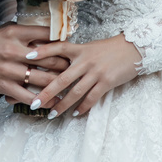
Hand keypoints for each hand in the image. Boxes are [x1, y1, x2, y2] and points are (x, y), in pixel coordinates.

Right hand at [0, 24, 69, 107]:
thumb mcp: (6, 30)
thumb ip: (27, 32)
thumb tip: (50, 35)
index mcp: (16, 32)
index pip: (47, 35)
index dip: (63, 41)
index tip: (73, 47)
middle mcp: (15, 50)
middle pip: (50, 58)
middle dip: (66, 65)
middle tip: (77, 69)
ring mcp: (10, 69)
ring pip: (44, 79)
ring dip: (59, 85)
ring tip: (71, 87)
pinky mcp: (5, 86)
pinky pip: (29, 96)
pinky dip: (43, 101)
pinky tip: (52, 104)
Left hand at [24, 34, 142, 117]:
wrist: (134, 48)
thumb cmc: (109, 48)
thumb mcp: (90, 47)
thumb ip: (75, 54)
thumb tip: (56, 62)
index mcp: (80, 48)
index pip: (58, 47)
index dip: (42, 51)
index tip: (27, 56)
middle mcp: (85, 60)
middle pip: (62, 78)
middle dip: (46, 92)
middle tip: (33, 103)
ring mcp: (96, 72)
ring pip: (75, 92)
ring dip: (62, 105)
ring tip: (51, 114)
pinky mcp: (106, 81)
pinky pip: (92, 97)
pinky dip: (83, 107)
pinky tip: (76, 113)